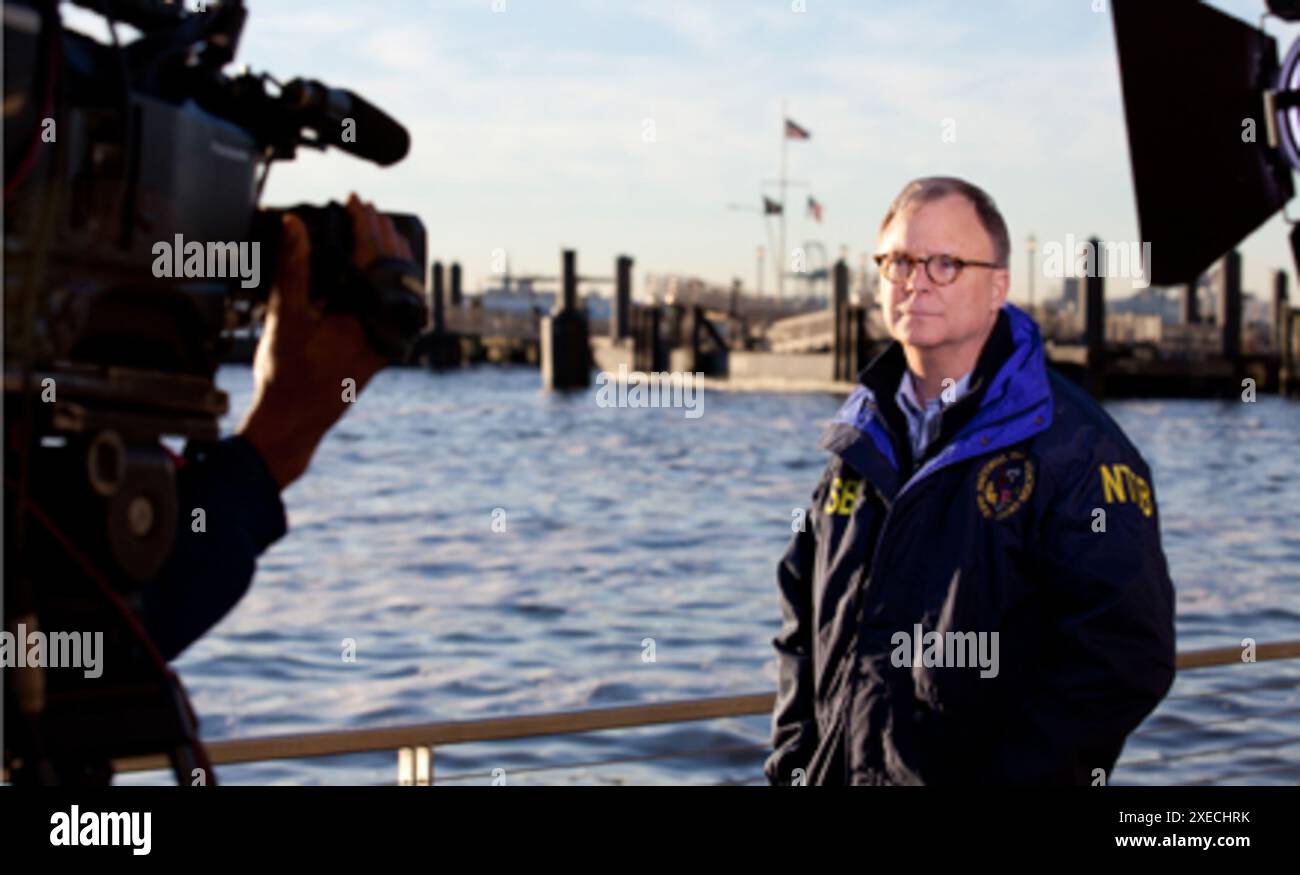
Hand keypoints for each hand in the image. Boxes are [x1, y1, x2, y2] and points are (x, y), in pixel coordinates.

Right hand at [238, 193, 412, 489]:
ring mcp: (389, 339)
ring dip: (390, 255)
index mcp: (364, 312)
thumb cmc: (286, 374)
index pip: (372, 254)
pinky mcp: (386, 349)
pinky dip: (391, 281)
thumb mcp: (284, 314)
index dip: (364, 222)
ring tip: (378, 229)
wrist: (295, 420)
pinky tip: (382, 271)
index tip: (355, 200)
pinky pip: (398, 305)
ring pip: (401, 286)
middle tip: (368, 209)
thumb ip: (292, 267)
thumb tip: (294, 225)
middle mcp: (385, 326)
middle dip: (381, 233)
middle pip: (393, 266)